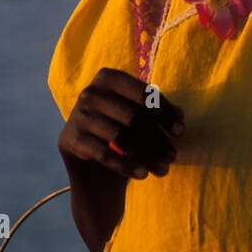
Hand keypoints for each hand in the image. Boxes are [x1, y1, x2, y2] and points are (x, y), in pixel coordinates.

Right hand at [58, 67, 183, 179]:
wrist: (89, 161)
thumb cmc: (120, 130)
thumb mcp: (138, 116)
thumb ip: (157, 111)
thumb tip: (180, 118)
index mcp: (108, 77)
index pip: (143, 94)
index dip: (165, 113)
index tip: (181, 132)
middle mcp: (90, 92)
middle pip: (133, 117)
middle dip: (157, 138)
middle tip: (173, 156)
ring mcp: (78, 115)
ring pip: (121, 137)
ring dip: (146, 155)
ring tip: (163, 168)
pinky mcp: (70, 140)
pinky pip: (105, 155)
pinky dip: (127, 166)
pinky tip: (143, 174)